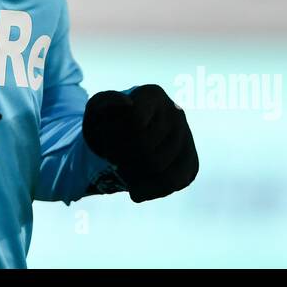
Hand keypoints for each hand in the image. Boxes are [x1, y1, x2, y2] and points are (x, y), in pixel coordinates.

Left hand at [82, 84, 198, 201]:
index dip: (112, 137)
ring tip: (122, 169)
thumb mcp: (96, 109)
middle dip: (120, 158)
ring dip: (131, 174)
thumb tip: (127, 103)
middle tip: (110, 157)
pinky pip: (176, 181)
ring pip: (158, 166)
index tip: (102, 138)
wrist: (122, 139)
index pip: (134, 122)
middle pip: (145, 147)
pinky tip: (136, 192)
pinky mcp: (190, 160)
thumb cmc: (107, 122)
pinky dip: (152, 190)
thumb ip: (105, 102)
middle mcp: (175, 112)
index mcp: (152, 94)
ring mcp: (186, 136)